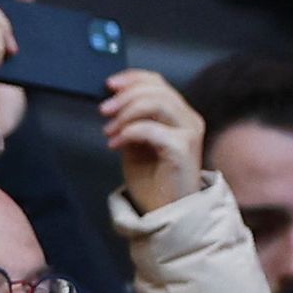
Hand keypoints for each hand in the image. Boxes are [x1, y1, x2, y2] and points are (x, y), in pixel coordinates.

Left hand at [101, 69, 206, 214]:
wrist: (166, 213)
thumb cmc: (152, 181)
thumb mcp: (135, 145)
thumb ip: (130, 122)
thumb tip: (112, 103)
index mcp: (179, 115)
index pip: (158, 82)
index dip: (132, 78)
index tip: (108, 85)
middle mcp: (188, 119)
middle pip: (157, 89)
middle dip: (125, 95)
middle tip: (103, 110)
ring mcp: (189, 133)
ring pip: (157, 102)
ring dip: (126, 113)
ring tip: (109, 130)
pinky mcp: (183, 149)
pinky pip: (153, 129)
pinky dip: (130, 132)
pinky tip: (115, 145)